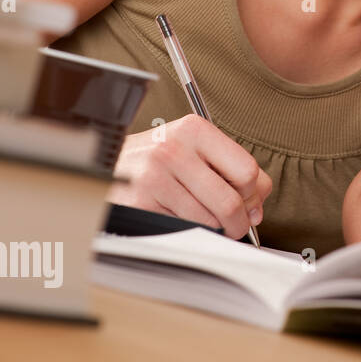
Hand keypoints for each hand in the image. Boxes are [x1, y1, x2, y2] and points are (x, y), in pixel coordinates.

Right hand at [107, 114, 271, 240]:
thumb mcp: (195, 149)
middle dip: (240, 222)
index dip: (253, 194)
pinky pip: (182, 229)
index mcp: (194, 130)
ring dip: (213, 228)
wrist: (103, 164)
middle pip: (230, 201)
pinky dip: (188, 231)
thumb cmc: (158, 159)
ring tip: (202, 218)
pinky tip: (178, 218)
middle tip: (236, 226)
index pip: (247, 171)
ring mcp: (153, 177)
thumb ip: (232, 170)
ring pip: (208, 220)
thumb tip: (257, 208)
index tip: (248, 202)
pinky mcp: (139, 204)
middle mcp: (173, 150)